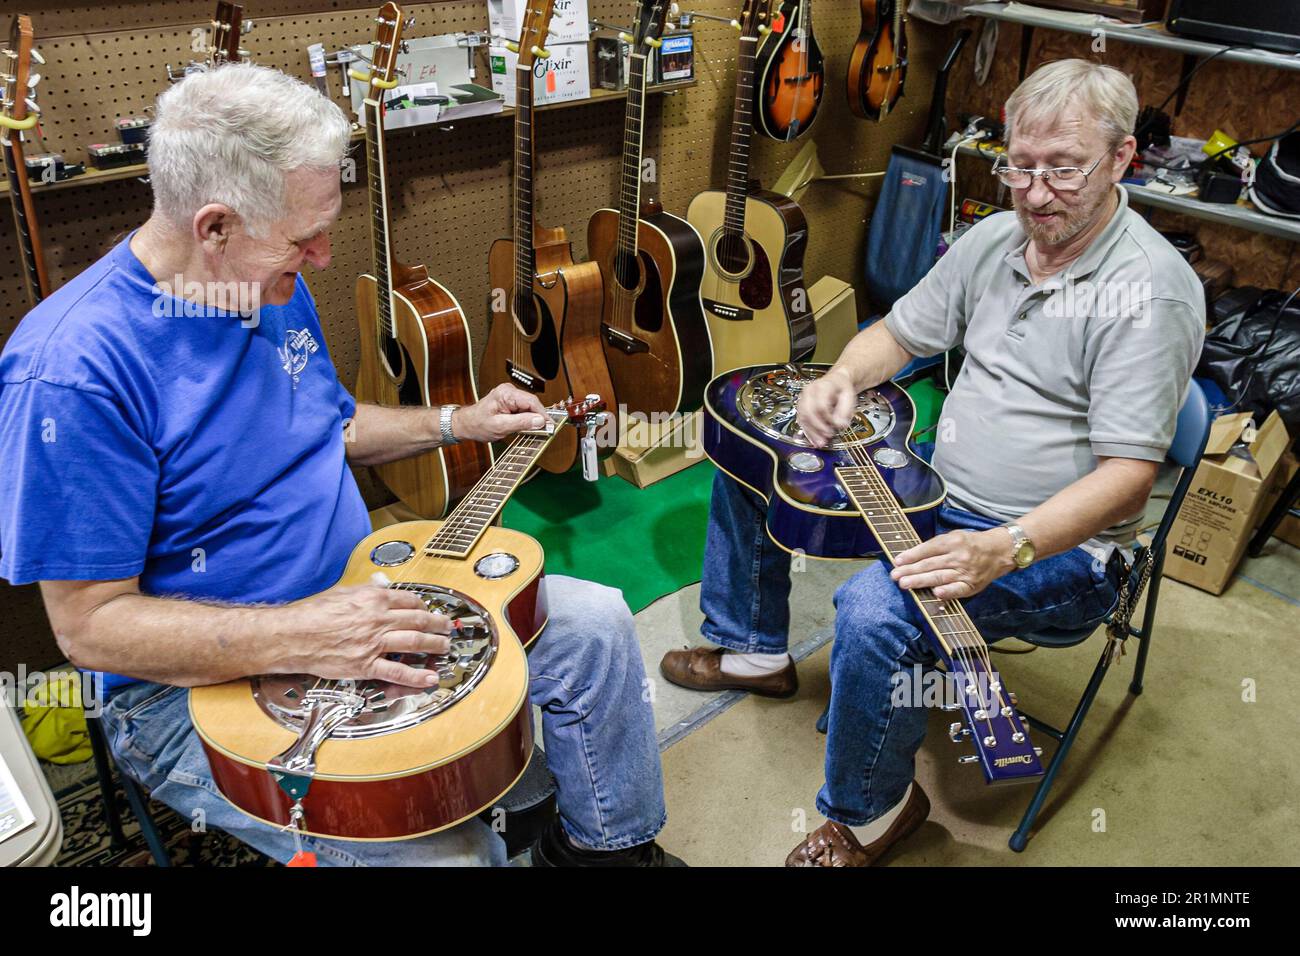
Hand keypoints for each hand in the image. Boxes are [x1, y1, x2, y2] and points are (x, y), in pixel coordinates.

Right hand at [278, 585, 452, 686]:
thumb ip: (366, 589)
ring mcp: (374, 643)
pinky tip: (430, 678)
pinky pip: (397, 671)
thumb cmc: (313, 613)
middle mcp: (378, 619)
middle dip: (439, 625)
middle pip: (419, 621)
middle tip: (447, 628)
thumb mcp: (343, 592)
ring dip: (435, 645)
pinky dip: (417, 676)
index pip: (410, 601)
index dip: (425, 607)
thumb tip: (382, 583)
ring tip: (444, 647)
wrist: (293, 635)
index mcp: (374, 599)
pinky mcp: (366, 665)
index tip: (429, 612)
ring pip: (415, 643)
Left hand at [452, 383, 546, 442]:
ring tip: (532, 430)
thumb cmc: (478, 424)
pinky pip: (524, 409)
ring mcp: (510, 395)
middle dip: (538, 417)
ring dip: (532, 419)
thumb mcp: (500, 427)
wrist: (467, 424)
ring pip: (529, 407)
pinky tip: (525, 426)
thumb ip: (521, 423)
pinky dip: (527, 418)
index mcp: (505, 393)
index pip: (531, 401)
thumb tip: (539, 421)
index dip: (543, 414)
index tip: (550, 425)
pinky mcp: (511, 401)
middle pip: (532, 403)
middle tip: (545, 430)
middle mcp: (508, 391)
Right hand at [796, 367, 858, 447]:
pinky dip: (808, 431)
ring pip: (802, 417)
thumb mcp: (849, 396)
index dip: (828, 419)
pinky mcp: (801, 406)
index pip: (821, 405)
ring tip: (821, 442)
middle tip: (828, 436)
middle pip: (808, 411)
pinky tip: (814, 439)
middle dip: (817, 427)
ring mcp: (803, 398)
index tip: (836, 426)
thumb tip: (839, 425)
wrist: (836, 381)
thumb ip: (845, 411)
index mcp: (822, 386)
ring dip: (811, 432)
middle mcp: (809, 391)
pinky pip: (801, 421)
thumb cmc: (842, 388)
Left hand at [890, 528, 1016, 600]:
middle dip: (910, 570)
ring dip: (920, 581)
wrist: (998, 551)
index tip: (897, 561)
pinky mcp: (972, 585)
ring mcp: (965, 571)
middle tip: (894, 576)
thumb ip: (935, 546)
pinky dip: (947, 592)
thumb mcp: (953, 537)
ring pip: (939, 577)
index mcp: (953, 541)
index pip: (928, 549)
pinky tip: (935, 594)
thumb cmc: (970, 544)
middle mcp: (959, 556)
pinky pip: (958, 590)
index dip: (911, 555)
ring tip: (904, 584)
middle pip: (931, 564)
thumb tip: (910, 557)